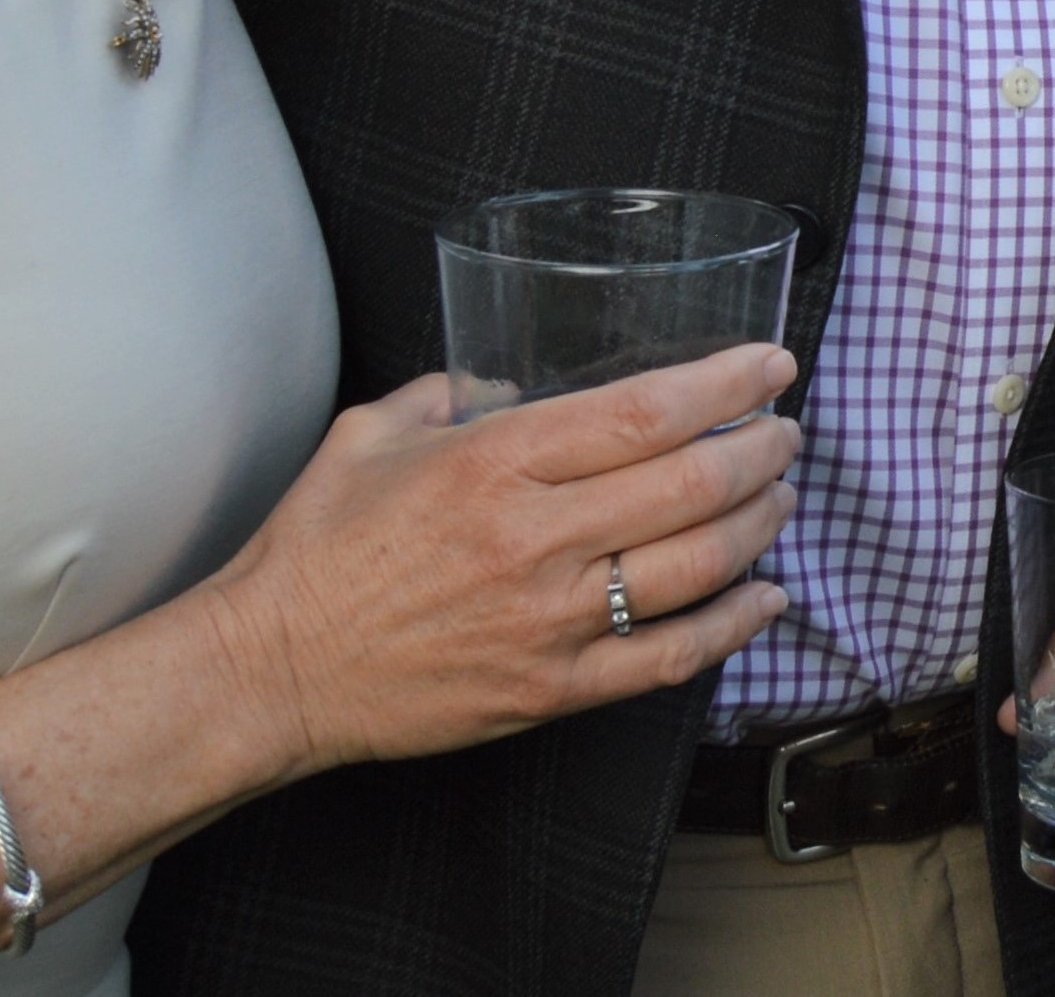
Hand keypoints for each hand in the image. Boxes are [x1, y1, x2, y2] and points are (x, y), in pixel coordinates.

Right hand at [193, 343, 800, 786]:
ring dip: (759, 525)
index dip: (727, 385)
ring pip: (696, 566)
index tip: (771, 365)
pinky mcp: (550, 689)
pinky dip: (733, 626)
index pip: (646, 412)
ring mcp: (549, 620)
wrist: (270, 671)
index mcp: (496, 462)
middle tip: (785, 430)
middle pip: (692, 484)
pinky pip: (669, 658)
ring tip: (781, 495)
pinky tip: (765, 598)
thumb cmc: (314, 548)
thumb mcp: (371, 435)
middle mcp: (535, 538)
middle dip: (762, 449)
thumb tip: (510, 378)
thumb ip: (449, 391)